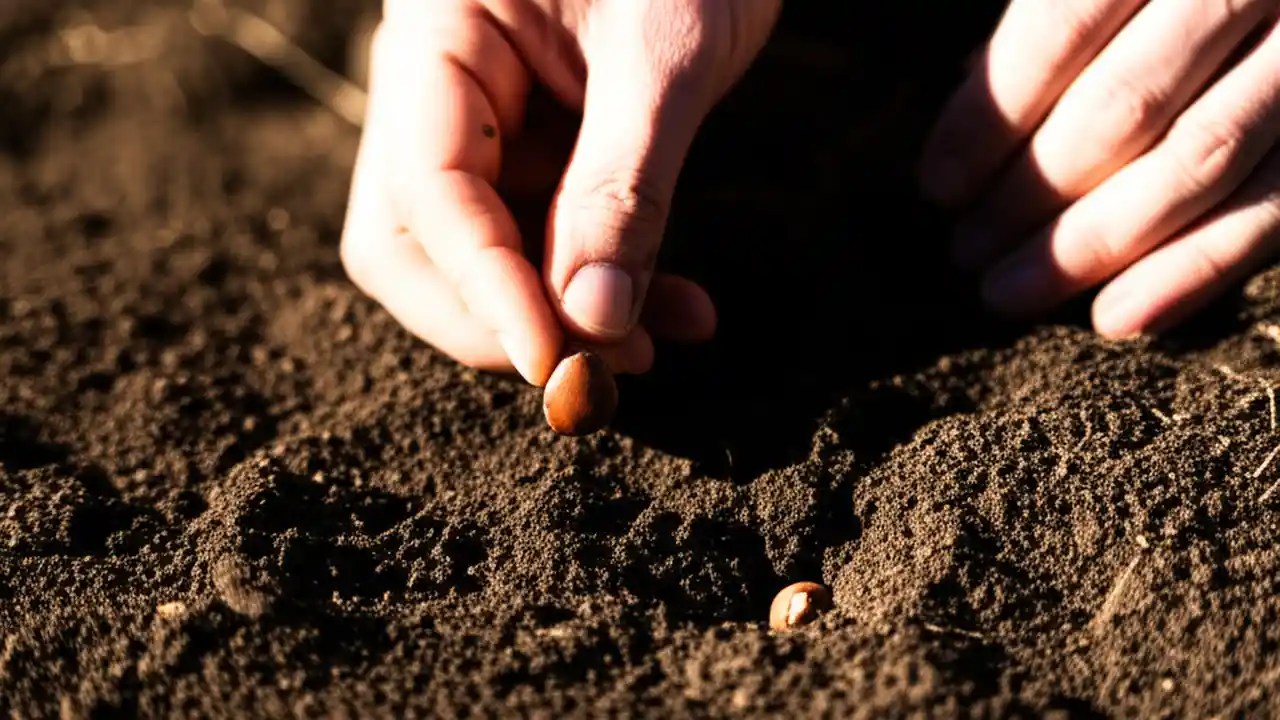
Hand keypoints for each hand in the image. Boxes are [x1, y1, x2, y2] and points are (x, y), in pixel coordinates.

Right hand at [340, 0, 779, 383]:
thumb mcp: (664, 50)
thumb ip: (624, 183)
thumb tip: (590, 321)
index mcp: (437, 37)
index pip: (429, 193)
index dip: (485, 290)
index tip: (553, 360)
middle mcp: (439, 90)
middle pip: (414, 243)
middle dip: (498, 318)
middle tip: (591, 368)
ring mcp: (485, 124)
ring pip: (484, 258)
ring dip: (563, 317)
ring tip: (659, 343)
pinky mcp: (536, 151)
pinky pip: (545, 242)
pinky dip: (601, 287)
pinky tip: (671, 310)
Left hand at [921, 0, 1279, 337]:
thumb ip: (1050, 18)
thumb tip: (969, 92)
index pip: (1060, 27)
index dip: (991, 116)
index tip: (938, 187)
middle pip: (1124, 105)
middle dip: (1030, 193)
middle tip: (965, 250)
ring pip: (1198, 160)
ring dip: (1091, 244)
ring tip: (1007, 292)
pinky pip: (1275, 203)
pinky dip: (1196, 270)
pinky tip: (1117, 318)